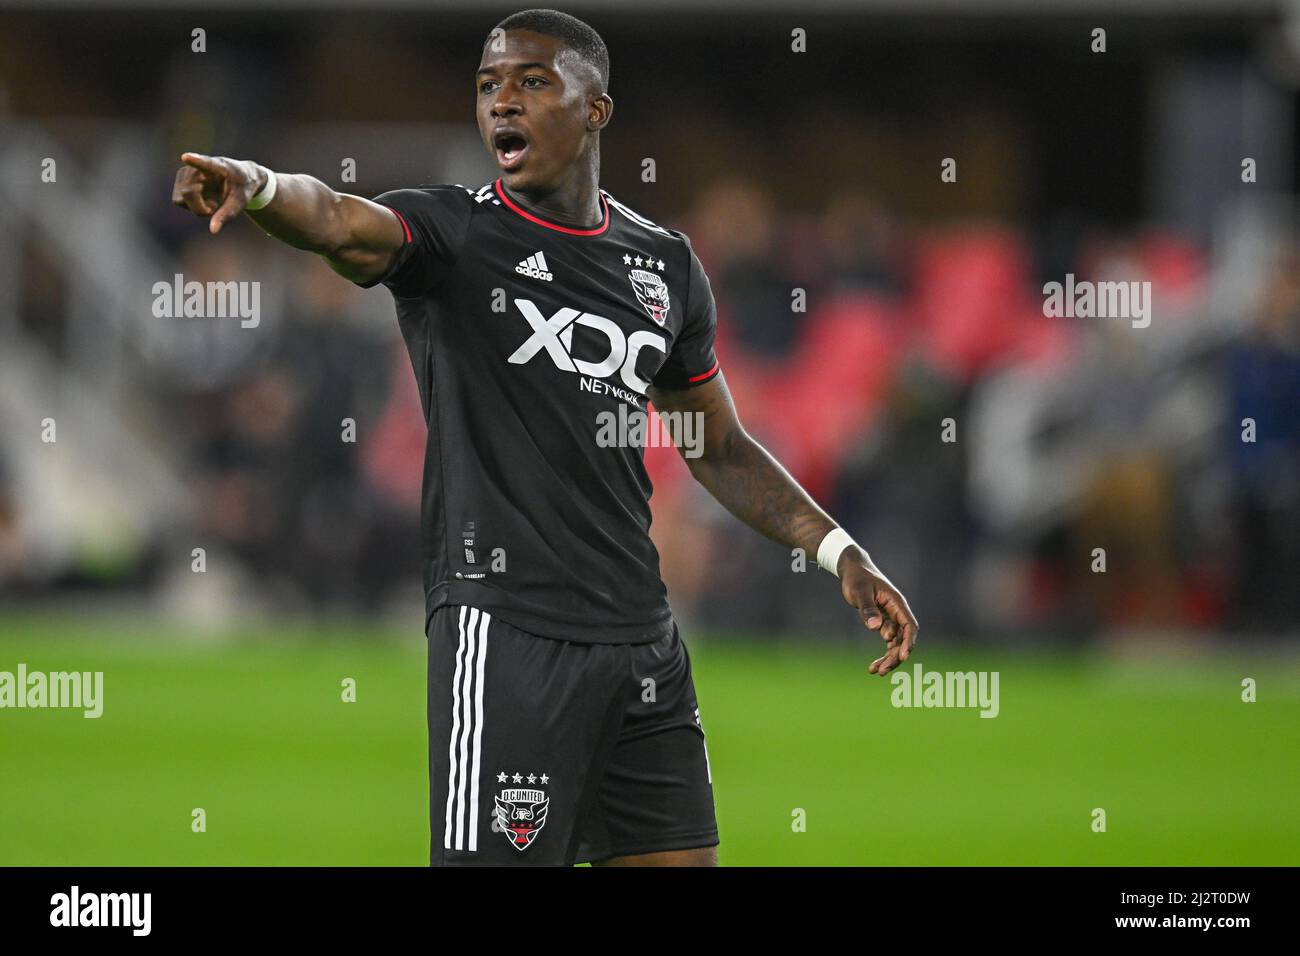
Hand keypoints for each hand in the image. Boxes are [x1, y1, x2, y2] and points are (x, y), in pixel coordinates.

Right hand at [171, 153, 267, 234]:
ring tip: (212, 203)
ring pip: (180, 199)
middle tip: (215, 208)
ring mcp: (186, 172)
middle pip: (188, 193)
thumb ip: (227, 215)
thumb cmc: (242, 188)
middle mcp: (199, 166)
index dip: (195, 161)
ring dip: (196, 207)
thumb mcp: (240, 203)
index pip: (206, 163)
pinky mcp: (180, 179)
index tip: (186, 157)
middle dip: (200, 208)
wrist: (242, 178)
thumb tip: (212, 231)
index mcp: (220, 166)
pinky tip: (204, 201)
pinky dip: (191, 206)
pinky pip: (178, 200)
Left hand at [837, 546, 917, 675]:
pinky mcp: (883, 622)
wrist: (852, 570)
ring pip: (895, 643)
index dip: (908, 642)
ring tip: (875, 671)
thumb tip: (875, 628)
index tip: (903, 656)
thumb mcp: (859, 591)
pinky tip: (873, 666)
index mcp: (896, 603)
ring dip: (888, 658)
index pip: (909, 625)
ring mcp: (891, 618)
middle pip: (903, 638)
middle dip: (894, 656)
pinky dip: (882, 653)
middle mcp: (897, 612)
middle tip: (882, 671)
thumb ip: (867, 608)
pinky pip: (887, 641)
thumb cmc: (857, 578)